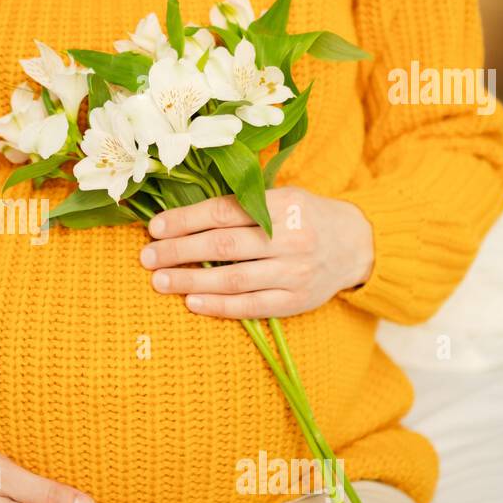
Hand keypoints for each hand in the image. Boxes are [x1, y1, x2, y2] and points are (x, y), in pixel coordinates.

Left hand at [138, 186, 373, 318]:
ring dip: (191, 282)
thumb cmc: (304, 217)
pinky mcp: (296, 300)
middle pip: (223, 246)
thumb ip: (241, 203)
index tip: (155, 227)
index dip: (186, 220)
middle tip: (147, 257)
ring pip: (233, 279)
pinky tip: (191, 303)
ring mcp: (295, 272)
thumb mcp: (281, 196)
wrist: (355, 245)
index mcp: (284, 204)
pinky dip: (218, 306)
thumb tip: (181, 214)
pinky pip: (251, 306)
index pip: (224, 212)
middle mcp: (291, 239)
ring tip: (159, 281)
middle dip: (179, 251)